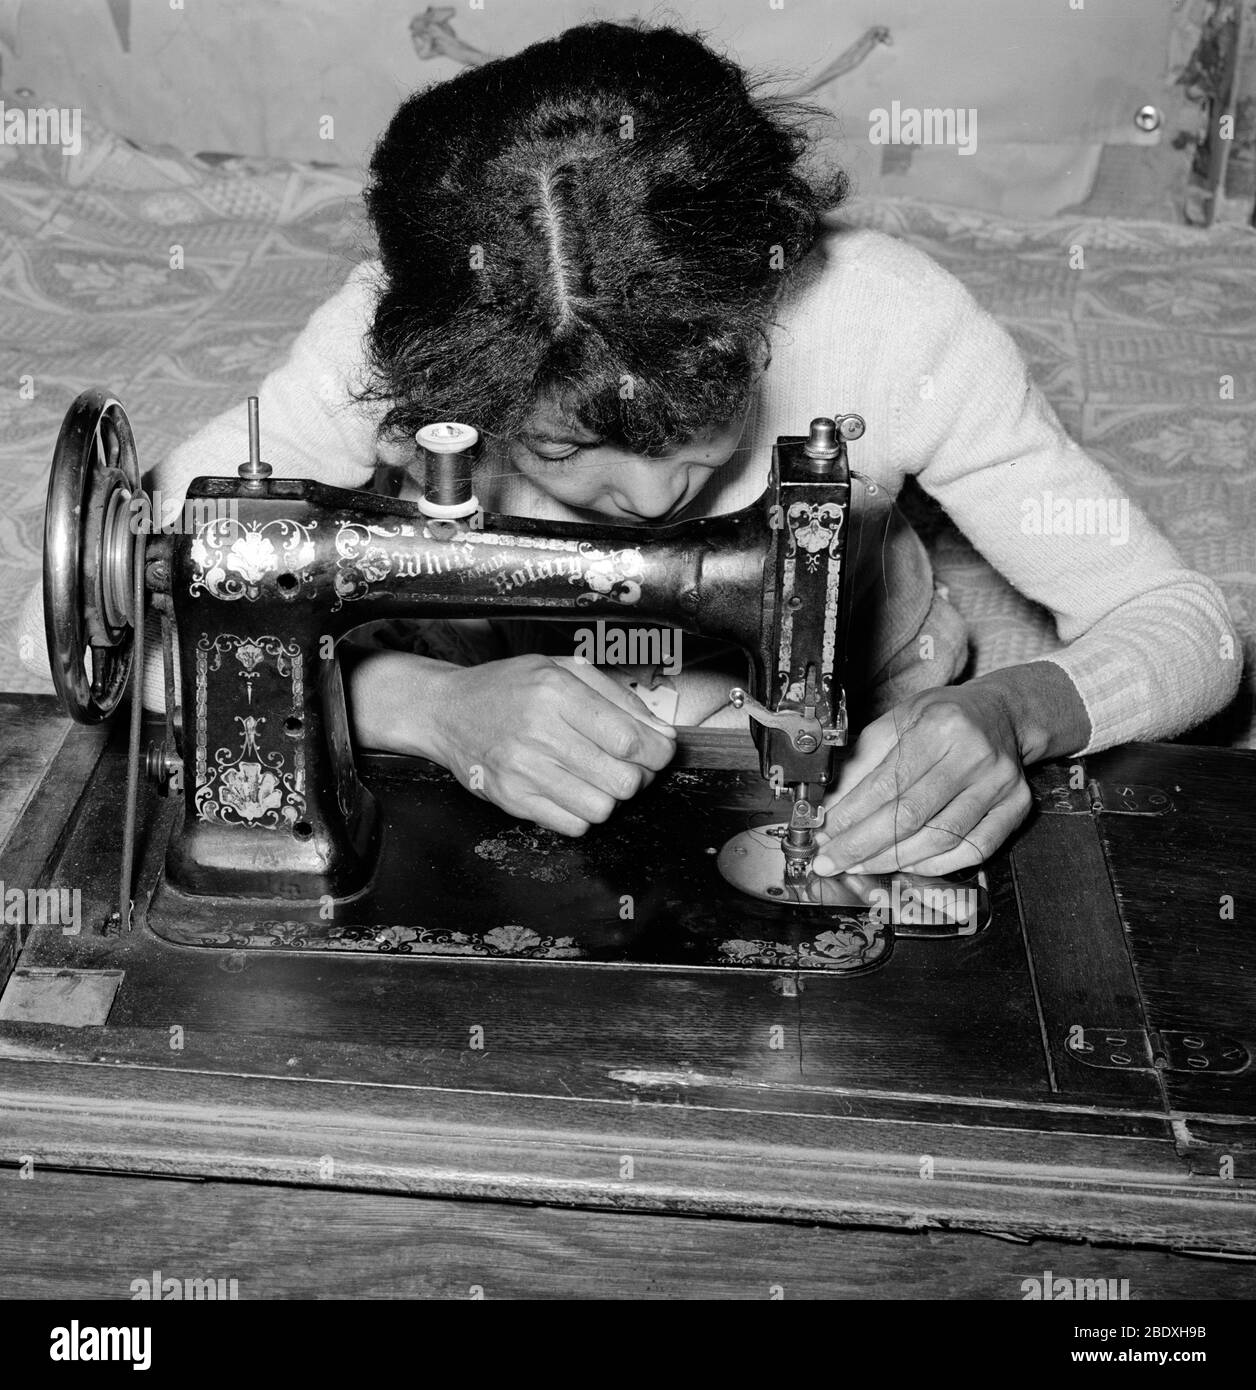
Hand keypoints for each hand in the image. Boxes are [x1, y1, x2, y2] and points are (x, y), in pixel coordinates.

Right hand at [428, 654, 676, 835]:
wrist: (447, 711)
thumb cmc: (509, 687)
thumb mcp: (564, 670)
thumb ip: (618, 699)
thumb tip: (662, 734)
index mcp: (556, 691)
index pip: (630, 739)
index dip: (658, 752)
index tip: (659, 751)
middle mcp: (538, 731)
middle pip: (622, 780)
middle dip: (638, 776)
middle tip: (628, 765)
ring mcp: (522, 770)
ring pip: (602, 808)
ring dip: (610, 797)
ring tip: (597, 777)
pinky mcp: (512, 799)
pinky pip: (573, 825)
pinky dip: (583, 813)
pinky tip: (572, 790)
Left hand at [811, 683, 1033, 877]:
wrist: (1001, 714)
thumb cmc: (943, 717)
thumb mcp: (898, 720)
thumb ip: (864, 761)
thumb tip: (833, 806)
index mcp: (939, 727)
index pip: (886, 783)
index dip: (851, 816)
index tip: (824, 835)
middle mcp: (973, 756)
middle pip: (910, 815)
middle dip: (863, 845)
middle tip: (832, 861)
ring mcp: (999, 784)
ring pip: (941, 839)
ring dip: (894, 860)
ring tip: (862, 865)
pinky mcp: (1017, 806)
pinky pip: (974, 849)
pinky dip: (936, 865)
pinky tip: (907, 865)